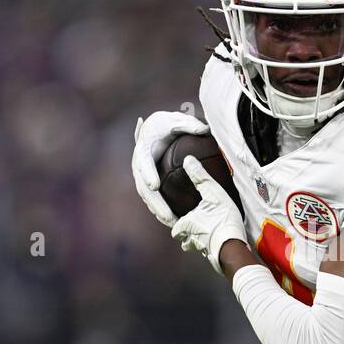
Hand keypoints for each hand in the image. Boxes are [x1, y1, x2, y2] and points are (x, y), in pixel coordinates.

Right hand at [132, 110, 210, 227]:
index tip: (154, 185)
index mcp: (143, 149)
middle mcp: (138, 165)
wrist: (152, 129)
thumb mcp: (176, 120)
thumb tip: (204, 129)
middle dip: (155, 203)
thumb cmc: (165, 125)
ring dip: (158, 211)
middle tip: (167, 216)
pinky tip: (174, 221)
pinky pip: (152, 199)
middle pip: (144, 188)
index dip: (148, 174)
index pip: (144, 163)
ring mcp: (141, 176)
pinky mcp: (147, 183)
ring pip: (147, 197)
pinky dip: (160, 210)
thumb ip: (189, 124)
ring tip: (172, 223)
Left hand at [171, 154, 247, 274]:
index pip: (173, 225)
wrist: (234, 247)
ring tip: (201, 234)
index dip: (171, 221)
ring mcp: (203, 249)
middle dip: (183, 233)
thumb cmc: (222, 220)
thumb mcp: (212, 193)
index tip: (172, 217)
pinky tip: (216, 240)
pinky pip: (208, 250)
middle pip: (182, 238)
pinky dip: (209, 245)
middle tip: (187, 225)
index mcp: (186, 225)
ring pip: (194, 246)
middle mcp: (191, 239)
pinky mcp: (215, 255)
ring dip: (195, 241)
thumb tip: (188, 160)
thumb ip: (200, 177)